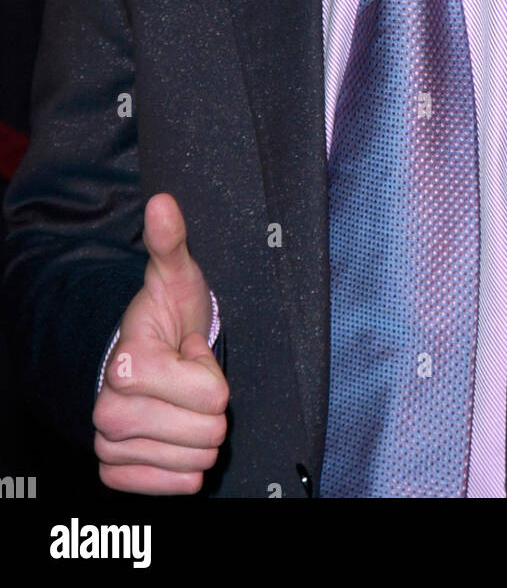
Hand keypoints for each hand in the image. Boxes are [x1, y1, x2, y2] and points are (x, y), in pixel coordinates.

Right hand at [93, 193, 228, 494]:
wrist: (144, 355)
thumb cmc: (167, 317)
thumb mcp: (177, 276)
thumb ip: (170, 241)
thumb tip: (163, 203)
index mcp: (128, 364)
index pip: (213, 396)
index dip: (210, 370)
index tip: (189, 351)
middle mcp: (110, 409)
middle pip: (208, 433)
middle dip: (208, 404)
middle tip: (186, 377)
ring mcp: (110, 444)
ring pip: (196, 462)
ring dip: (197, 432)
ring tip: (179, 400)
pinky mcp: (115, 472)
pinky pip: (173, 487)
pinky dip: (182, 466)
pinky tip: (173, 435)